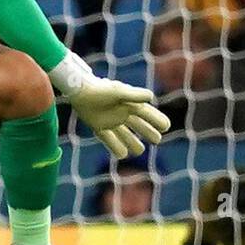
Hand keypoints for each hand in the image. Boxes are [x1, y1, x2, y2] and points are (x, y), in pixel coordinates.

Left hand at [51, 53, 169, 158]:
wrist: (79, 90)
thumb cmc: (100, 89)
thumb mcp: (119, 92)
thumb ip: (134, 95)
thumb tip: (151, 97)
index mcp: (129, 104)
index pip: (147, 114)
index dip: (157, 120)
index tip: (165, 127)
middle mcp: (122, 113)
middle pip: (139, 125)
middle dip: (149, 132)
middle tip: (157, 140)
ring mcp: (111, 121)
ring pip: (125, 135)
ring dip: (133, 142)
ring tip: (139, 150)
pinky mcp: (99, 126)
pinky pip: (109, 139)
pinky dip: (115, 147)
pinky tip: (122, 154)